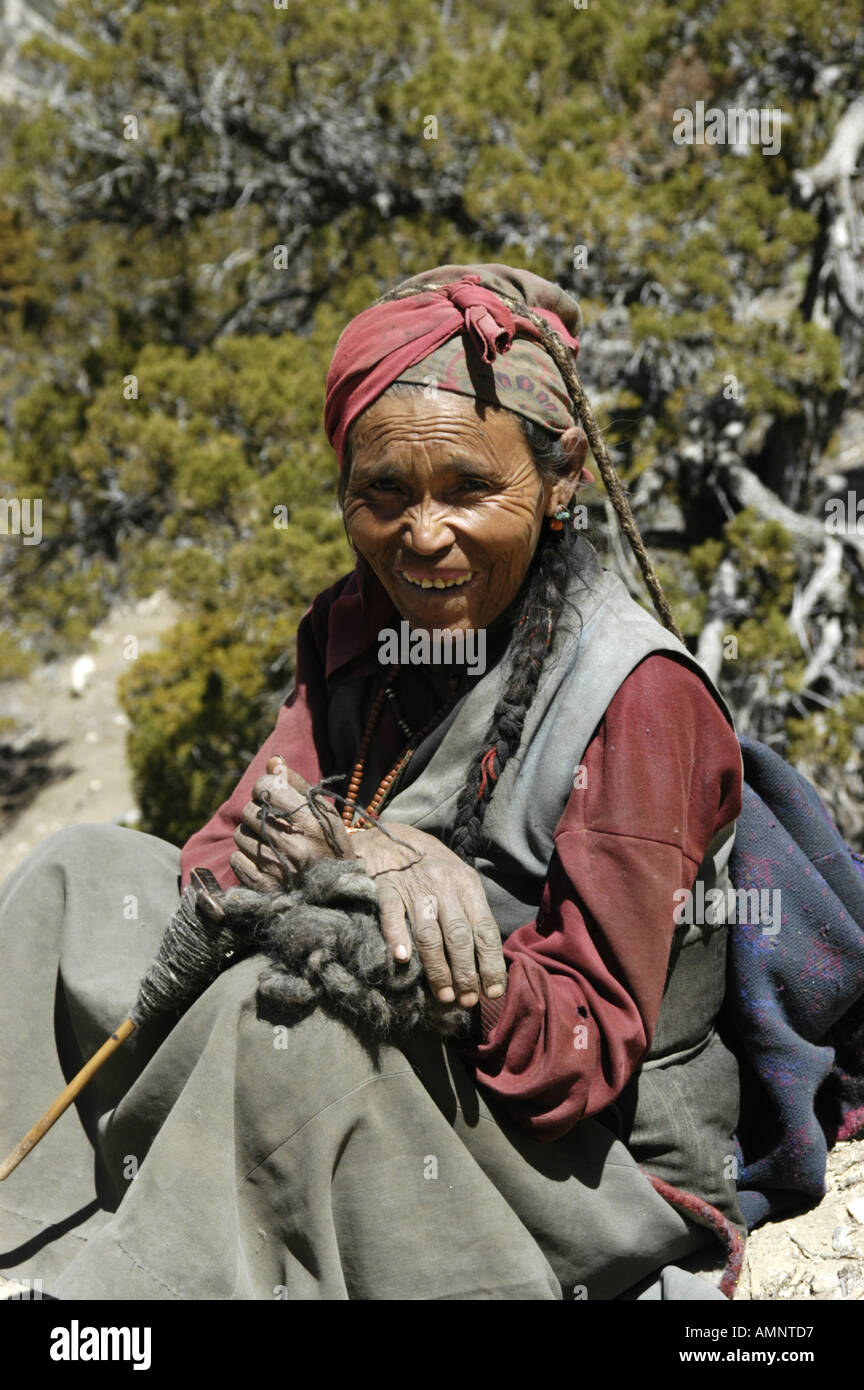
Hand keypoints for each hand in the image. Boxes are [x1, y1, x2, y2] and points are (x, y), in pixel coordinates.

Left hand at [230, 757, 354, 890]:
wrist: (338, 891)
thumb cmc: (329, 843)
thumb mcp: (321, 810)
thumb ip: (295, 783)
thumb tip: (273, 760)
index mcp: (311, 821)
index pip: (267, 786)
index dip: (267, 786)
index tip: (275, 794)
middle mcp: (293, 844)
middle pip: (249, 810)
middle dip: (258, 811)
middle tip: (274, 821)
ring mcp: (276, 868)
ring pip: (239, 834)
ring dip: (251, 835)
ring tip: (271, 842)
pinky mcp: (263, 887)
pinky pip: (235, 859)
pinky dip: (245, 858)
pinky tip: (265, 860)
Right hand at [349, 822, 506, 1008]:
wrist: (393, 835)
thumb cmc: (432, 866)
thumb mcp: (460, 881)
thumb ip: (472, 912)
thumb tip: (487, 959)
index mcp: (467, 886)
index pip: (485, 929)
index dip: (490, 963)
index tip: (493, 991)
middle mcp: (444, 887)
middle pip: (459, 935)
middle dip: (466, 972)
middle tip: (467, 1000)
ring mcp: (414, 887)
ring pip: (429, 933)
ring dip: (437, 967)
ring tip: (443, 994)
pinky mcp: (386, 887)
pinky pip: (392, 914)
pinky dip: (397, 936)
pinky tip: (402, 960)